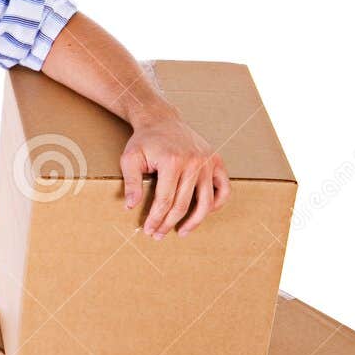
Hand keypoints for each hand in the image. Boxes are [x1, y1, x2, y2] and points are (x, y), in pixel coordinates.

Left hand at [120, 109, 230, 237]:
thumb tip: (130, 206)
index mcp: (172, 162)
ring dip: (194, 221)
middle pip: (183, 205)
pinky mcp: (216, 161)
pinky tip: (205, 212)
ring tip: (182, 232)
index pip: (164, 201)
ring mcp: (208, 162)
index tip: (149, 230)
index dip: (156, 219)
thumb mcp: (130, 158)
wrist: (161, 120)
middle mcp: (194, 162)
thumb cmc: (145, 141)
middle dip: (169, 223)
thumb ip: (131, 182)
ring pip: (206, 202)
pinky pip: (224, 188)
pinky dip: (217, 204)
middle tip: (159, 234)